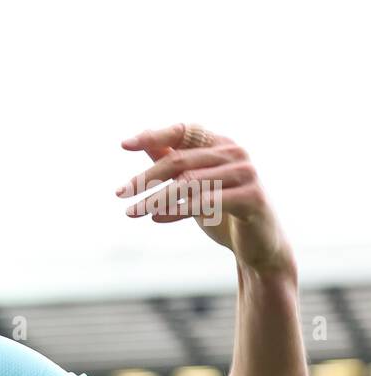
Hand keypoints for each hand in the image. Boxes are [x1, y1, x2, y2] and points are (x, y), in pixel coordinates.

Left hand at [116, 124, 293, 275]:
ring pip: (189, 182)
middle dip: (146, 178)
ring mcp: (246, 173)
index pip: (184, 131)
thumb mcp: (192, 184)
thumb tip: (140, 140)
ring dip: (156, 199)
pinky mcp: (252, 197)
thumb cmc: (221, 211)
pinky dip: (177, 210)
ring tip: (131, 212)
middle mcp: (236, 152)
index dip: (154, 135)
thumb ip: (172, 160)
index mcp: (221, 144)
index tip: (124, 145)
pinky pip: (205, 202)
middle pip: (180, 160)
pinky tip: (156, 219)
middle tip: (119, 193)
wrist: (256, 245)